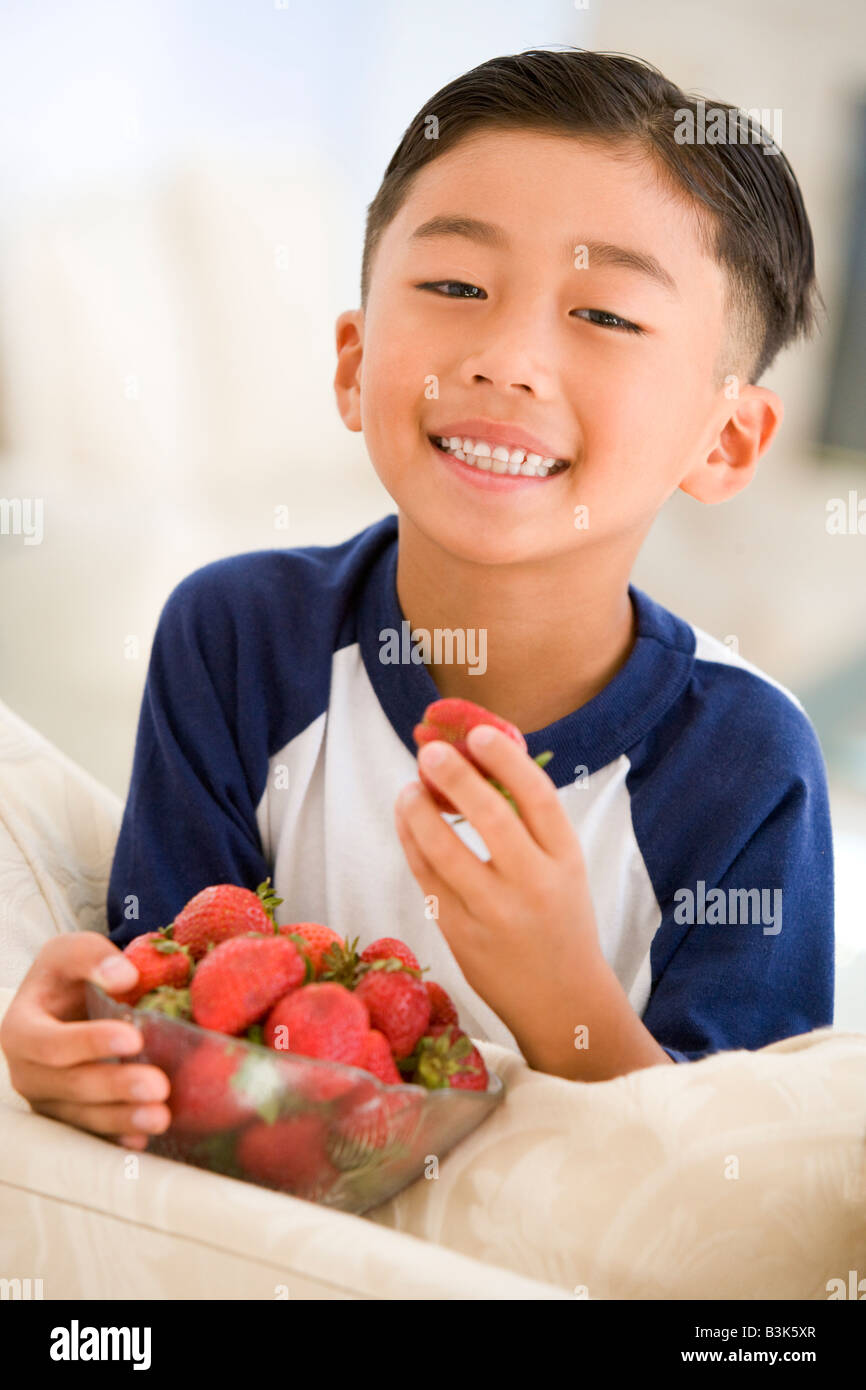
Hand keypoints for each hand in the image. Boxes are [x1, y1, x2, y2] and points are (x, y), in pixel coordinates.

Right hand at [0, 933, 170, 1149]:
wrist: (66, 1001)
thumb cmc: (68, 975)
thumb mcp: (72, 950)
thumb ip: (93, 957)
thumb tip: (124, 978)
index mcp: (20, 1030)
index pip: (50, 1043)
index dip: (89, 1043)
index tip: (133, 1036)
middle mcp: (27, 1072)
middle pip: (70, 1085)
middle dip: (115, 1086)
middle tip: (158, 1086)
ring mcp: (47, 1100)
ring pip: (81, 1116)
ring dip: (121, 1118)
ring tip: (161, 1116)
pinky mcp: (68, 1117)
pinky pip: (90, 1133)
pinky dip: (116, 1137)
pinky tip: (142, 1138)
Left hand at [394, 723, 603, 1051]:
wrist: (563, 1002)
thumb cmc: (560, 920)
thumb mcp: (564, 869)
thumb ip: (531, 826)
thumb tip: (479, 764)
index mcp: (566, 860)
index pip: (538, 797)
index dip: (506, 759)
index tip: (478, 735)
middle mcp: (533, 885)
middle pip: (490, 817)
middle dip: (455, 777)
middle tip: (430, 752)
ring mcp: (494, 913)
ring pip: (444, 850)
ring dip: (418, 811)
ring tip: (408, 789)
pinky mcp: (461, 935)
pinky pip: (426, 880)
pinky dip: (411, 845)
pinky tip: (406, 823)